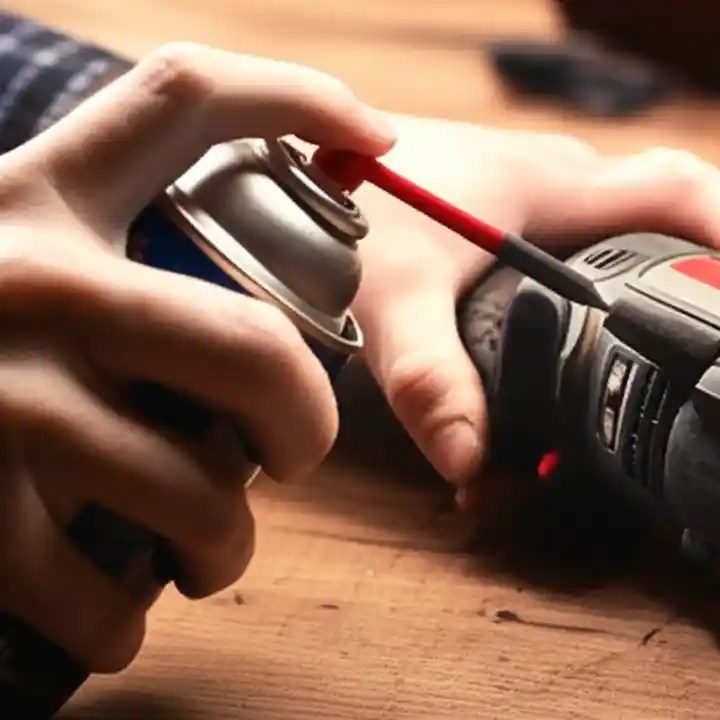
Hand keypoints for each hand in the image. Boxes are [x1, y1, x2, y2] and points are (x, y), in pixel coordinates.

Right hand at [0, 43, 394, 672]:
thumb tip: (248, 279)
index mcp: (35, 195)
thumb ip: (93, 232)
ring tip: (210, 546)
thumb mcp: (1, 239)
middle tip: (295, 453)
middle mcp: (23, 282)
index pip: (184, 100)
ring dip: (226, 546)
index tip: (380, 136)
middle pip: (255, 349)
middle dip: (308, 422)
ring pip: (198, 494)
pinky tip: (121, 609)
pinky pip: (103, 595)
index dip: (302, 97)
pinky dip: (129, 622)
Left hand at [348, 115, 719, 507]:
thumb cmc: (335, 200)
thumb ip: (429, 376)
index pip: (687, 194)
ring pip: (639, 245)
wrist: (274, 161)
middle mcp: (562, 191)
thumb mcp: (388, 290)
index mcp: (559, 188)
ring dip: (681, 292)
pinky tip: (612, 356)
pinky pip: (593, 260)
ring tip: (713, 362)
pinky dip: (620, 305)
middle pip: (683, 224)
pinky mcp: (513, 229)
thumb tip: (477, 465)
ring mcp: (540, 206)